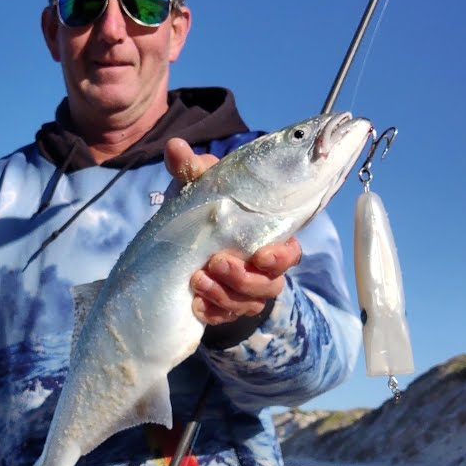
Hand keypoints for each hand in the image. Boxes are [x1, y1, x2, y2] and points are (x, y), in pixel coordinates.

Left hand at [165, 138, 303, 325]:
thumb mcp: (200, 191)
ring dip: (223, 295)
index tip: (260, 255)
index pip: (290, 253)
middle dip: (243, 278)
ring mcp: (244, 293)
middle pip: (270, 284)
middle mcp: (262, 269)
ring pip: (247, 304)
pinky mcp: (225, 309)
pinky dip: (211, 312)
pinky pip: (224, 318)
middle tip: (216, 263)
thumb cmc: (204, 212)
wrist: (186, 245)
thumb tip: (175, 147)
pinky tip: (194, 304)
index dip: (280, 257)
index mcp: (267, 238)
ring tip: (197, 280)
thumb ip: (193, 171)